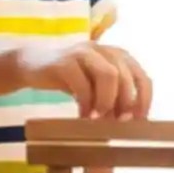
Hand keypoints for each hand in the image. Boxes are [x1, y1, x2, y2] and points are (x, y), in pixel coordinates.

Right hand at [15, 42, 152, 119]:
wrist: (29, 63)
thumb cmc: (68, 77)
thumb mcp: (93, 84)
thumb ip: (111, 96)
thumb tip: (129, 121)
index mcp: (116, 55)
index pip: (140, 75)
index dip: (143, 99)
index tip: (139, 120)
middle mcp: (102, 49)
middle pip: (125, 76)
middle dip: (125, 103)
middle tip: (118, 123)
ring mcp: (83, 53)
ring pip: (109, 75)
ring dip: (107, 101)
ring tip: (98, 119)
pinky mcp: (64, 62)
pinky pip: (82, 84)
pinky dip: (86, 103)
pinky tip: (83, 115)